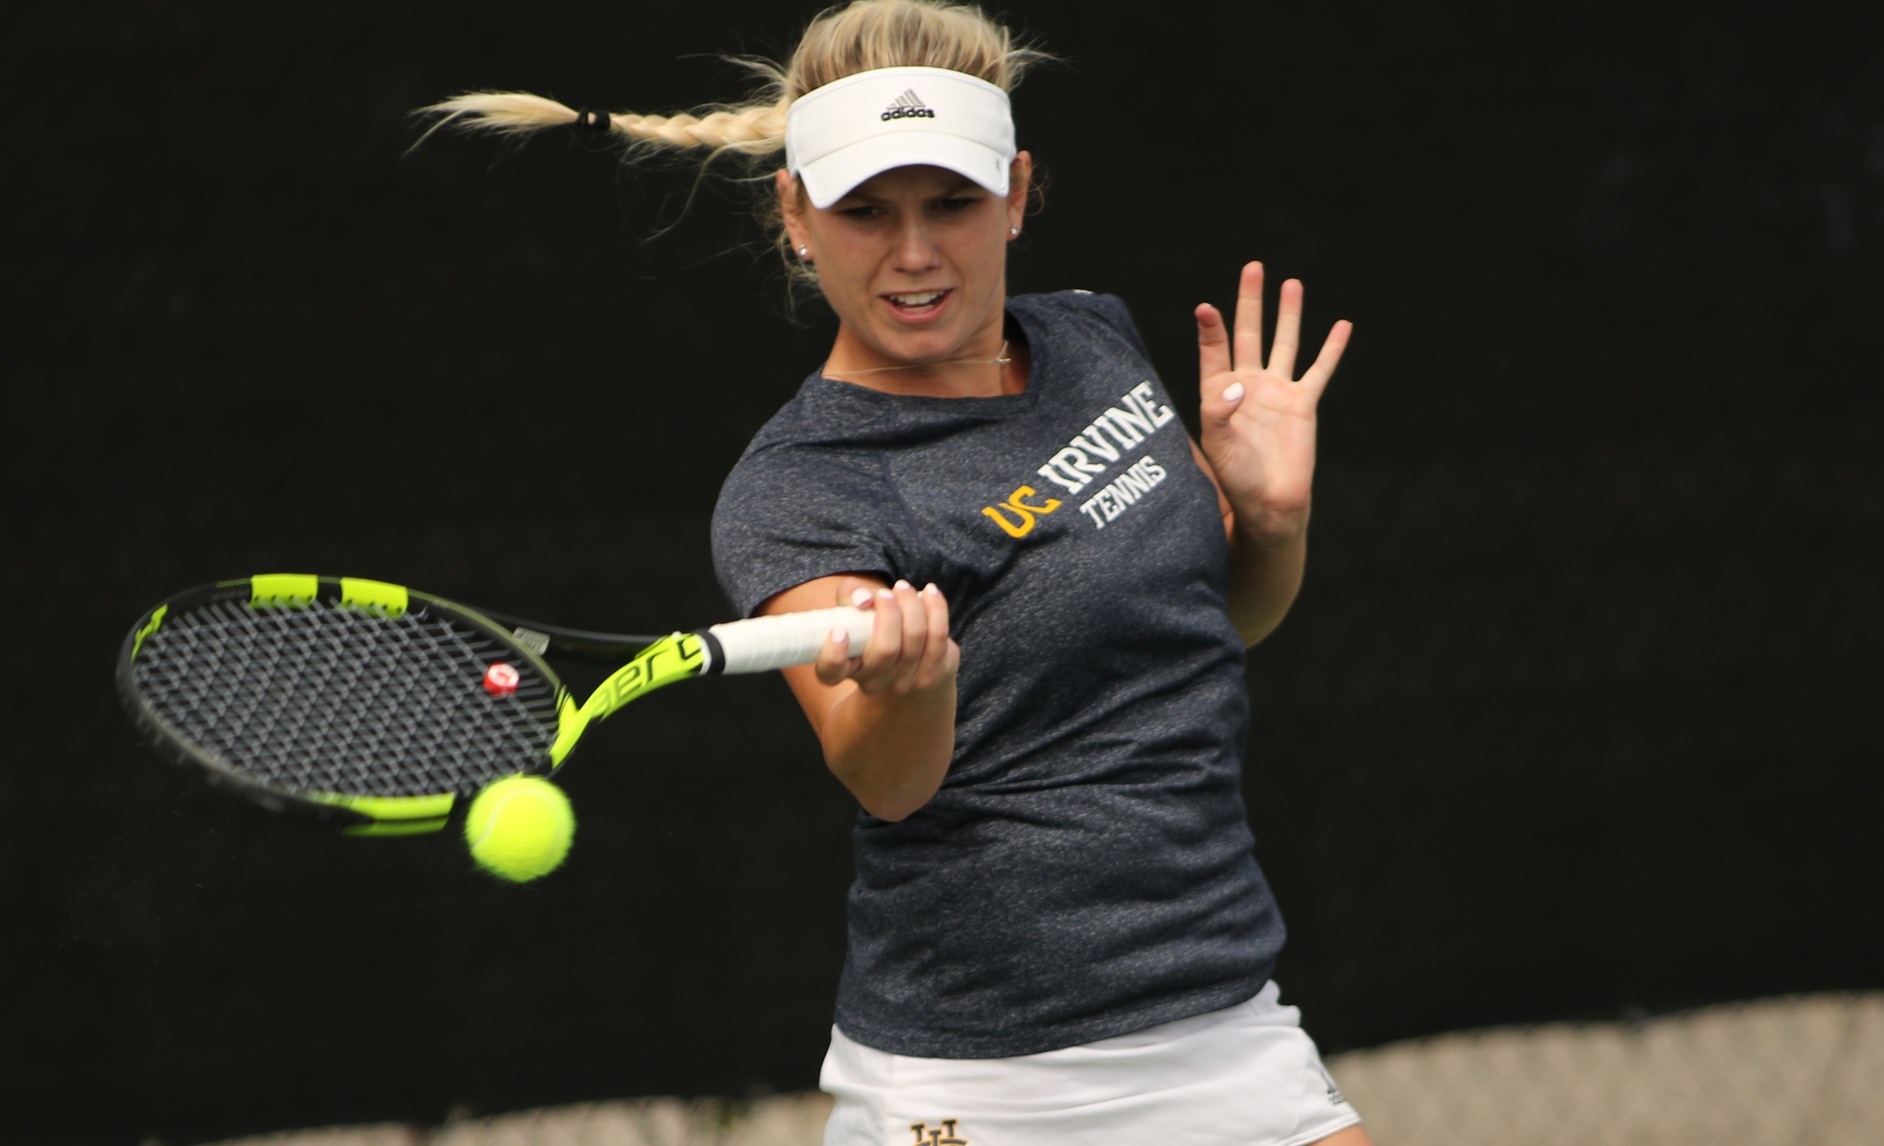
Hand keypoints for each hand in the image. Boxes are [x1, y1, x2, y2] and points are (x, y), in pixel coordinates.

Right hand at [815, 578, 958, 696]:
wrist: (908, 656)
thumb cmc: (871, 626)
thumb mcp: (853, 608)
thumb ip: (851, 596)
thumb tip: (865, 599)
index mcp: (846, 668)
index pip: (830, 673)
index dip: (833, 655)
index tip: (840, 630)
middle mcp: (873, 682)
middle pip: (885, 649)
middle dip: (889, 613)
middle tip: (885, 594)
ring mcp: (904, 682)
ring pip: (915, 638)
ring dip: (911, 604)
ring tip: (903, 588)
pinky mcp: (932, 674)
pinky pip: (938, 637)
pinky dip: (936, 608)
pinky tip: (930, 592)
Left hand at [1195, 262, 1350, 542]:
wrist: (1269, 503)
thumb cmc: (1236, 479)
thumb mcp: (1217, 447)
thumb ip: (1219, 415)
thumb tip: (1237, 387)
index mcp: (1219, 392)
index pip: (1214, 351)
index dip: (1211, 329)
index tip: (1205, 308)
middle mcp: (1247, 385)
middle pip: (1249, 333)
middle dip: (1251, 301)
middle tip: (1254, 267)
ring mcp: (1277, 391)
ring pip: (1284, 343)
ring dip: (1288, 314)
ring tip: (1291, 283)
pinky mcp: (1303, 404)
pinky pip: (1320, 370)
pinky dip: (1332, 349)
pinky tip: (1342, 325)